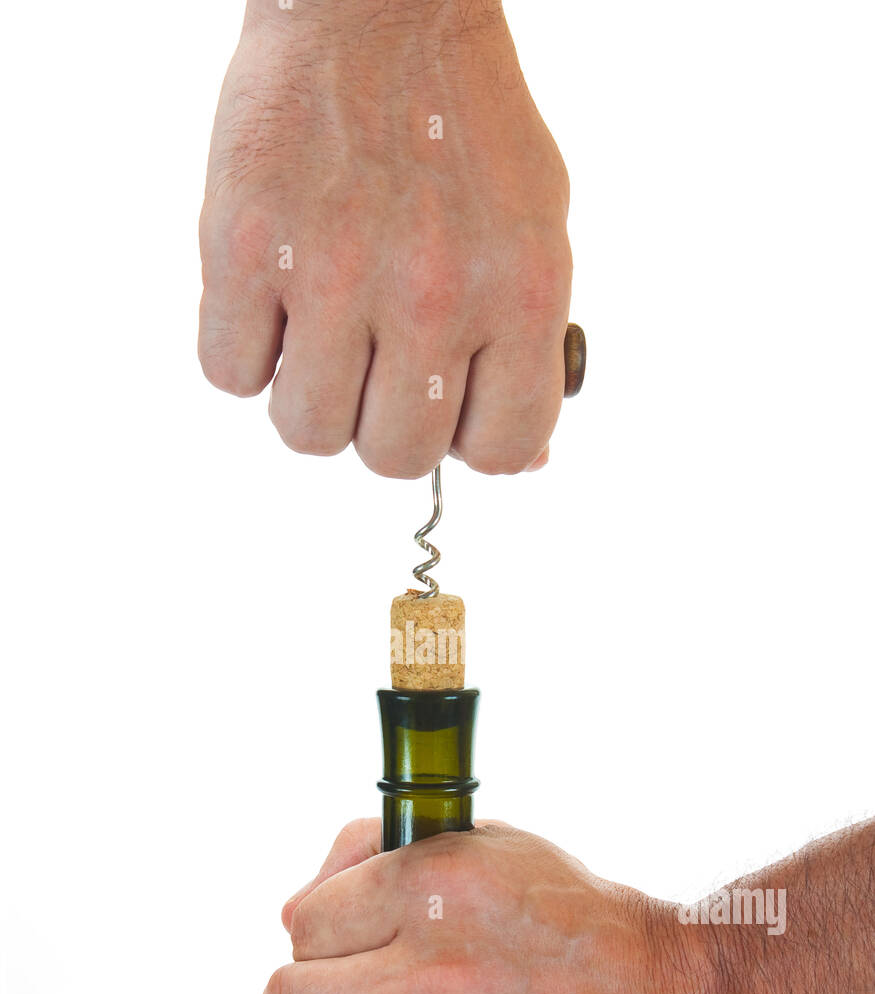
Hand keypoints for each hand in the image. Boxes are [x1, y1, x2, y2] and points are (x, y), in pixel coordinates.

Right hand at [199, 0, 571, 476]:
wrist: (373, 3)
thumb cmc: (461, 123)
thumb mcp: (536, 230)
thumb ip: (529, 348)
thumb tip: (519, 464)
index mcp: (518, 290)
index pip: (502, 449)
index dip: (471, 442)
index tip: (449, 408)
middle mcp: (431, 293)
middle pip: (394, 456)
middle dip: (383, 426)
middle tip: (376, 366)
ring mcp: (331, 272)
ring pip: (307, 432)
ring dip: (312, 398)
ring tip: (320, 332)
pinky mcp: (242, 247)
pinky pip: (228, 374)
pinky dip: (246, 353)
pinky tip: (273, 300)